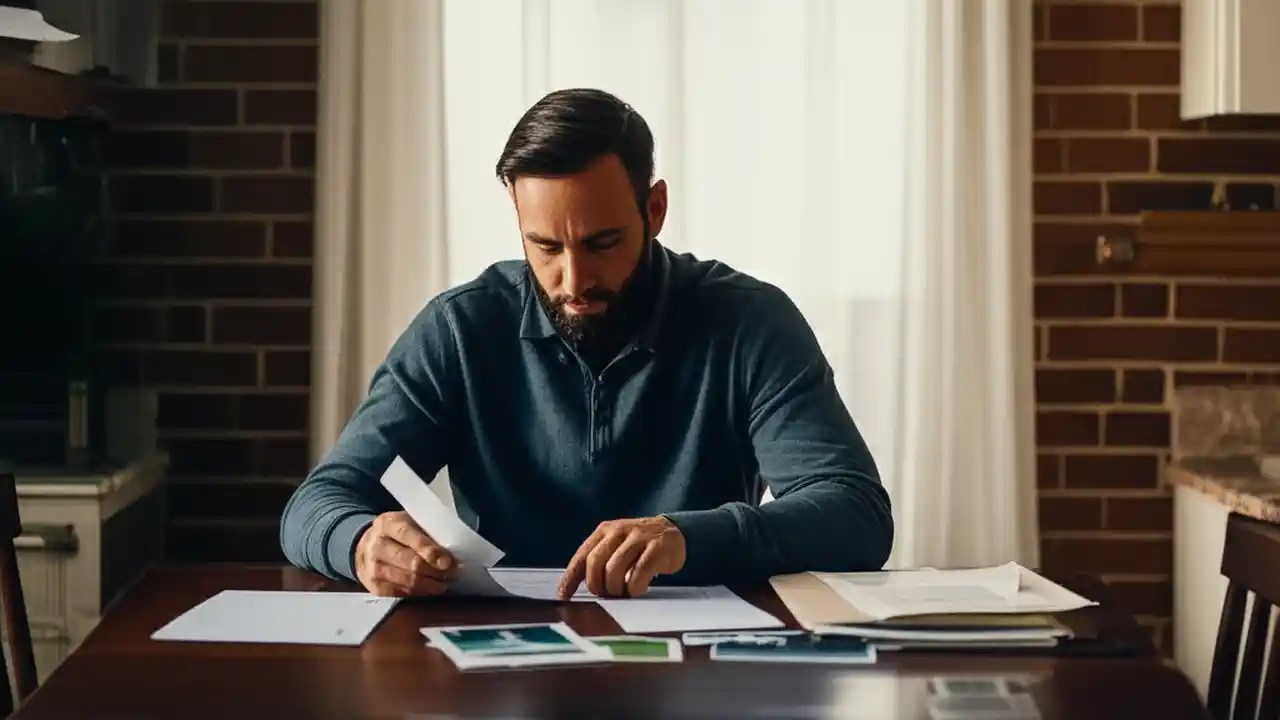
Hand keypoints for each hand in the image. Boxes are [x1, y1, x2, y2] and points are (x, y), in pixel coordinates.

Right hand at [354, 511, 457, 596]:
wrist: (367, 546)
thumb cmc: (397, 532)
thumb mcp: (409, 522)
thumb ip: (426, 532)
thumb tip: (450, 551)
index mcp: (388, 524)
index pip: (410, 537)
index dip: (430, 551)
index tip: (448, 562)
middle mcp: (377, 545)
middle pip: (412, 563)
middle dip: (436, 571)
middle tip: (453, 573)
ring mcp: (373, 568)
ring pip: (409, 581)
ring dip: (432, 585)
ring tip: (446, 583)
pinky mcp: (374, 586)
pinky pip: (402, 593)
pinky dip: (420, 593)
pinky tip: (431, 589)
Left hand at [558, 516, 685, 598]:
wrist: (675, 532)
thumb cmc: (640, 545)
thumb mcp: (616, 545)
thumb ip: (599, 560)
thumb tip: (576, 587)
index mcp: (604, 531)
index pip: (581, 556)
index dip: (570, 578)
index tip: (563, 596)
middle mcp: (619, 531)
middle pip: (595, 563)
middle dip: (597, 585)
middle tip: (605, 595)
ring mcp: (639, 538)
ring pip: (614, 569)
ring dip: (615, 589)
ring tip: (622, 593)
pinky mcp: (657, 549)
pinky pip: (638, 574)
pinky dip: (634, 588)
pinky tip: (637, 590)